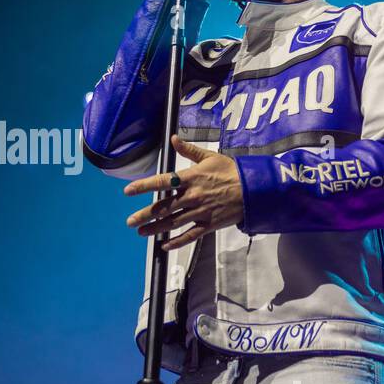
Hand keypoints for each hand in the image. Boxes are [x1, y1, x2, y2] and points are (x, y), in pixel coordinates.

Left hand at [123, 135, 244, 249]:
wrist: (254, 189)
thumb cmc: (231, 171)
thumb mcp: (211, 157)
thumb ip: (189, 150)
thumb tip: (173, 138)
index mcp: (191, 178)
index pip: (162, 181)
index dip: (143, 186)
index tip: (128, 191)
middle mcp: (192, 196)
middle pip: (163, 207)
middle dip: (144, 215)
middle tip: (130, 221)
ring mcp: (200, 212)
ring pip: (173, 223)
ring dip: (155, 228)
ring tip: (141, 232)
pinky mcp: (209, 224)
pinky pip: (190, 235)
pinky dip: (177, 241)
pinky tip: (164, 245)